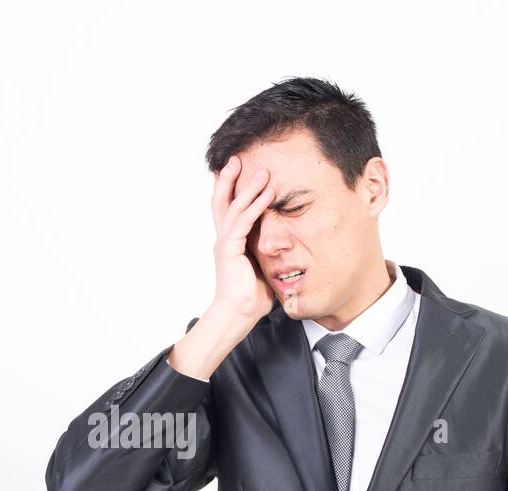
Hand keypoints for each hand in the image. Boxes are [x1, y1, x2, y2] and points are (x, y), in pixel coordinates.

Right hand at [209, 155, 275, 324]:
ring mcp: (225, 243)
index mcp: (230, 243)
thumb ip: (267, 253)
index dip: (230, 190)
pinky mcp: (230, 249)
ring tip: (261, 171)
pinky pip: (243, 222)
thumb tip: (285, 249)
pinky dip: (254, 205)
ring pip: (233, 207)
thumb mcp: (262, 268)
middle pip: (221, 201)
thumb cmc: (250, 298)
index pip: (227, 210)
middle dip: (228, 179)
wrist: (238, 314)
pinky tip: (266, 193)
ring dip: (248, 187)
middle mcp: (224, 239)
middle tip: (237, 159)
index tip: (236, 172)